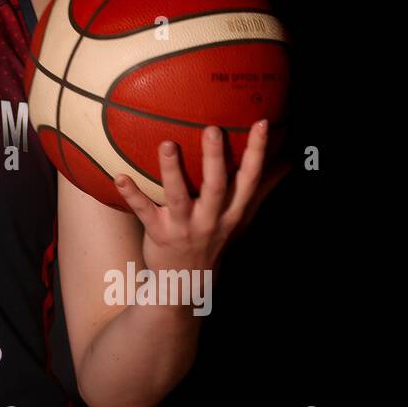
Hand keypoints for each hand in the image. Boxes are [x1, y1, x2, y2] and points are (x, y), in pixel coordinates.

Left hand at [112, 120, 290, 274]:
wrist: (189, 284)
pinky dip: (131, 194)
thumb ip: (263, 188)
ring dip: (172, 171)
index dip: (257, 151)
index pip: (250, 178)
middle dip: (215, 158)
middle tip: (212, 128)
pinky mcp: (159, 234)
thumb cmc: (216, 240)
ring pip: (178, 197)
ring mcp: (184, 228)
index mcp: (233, 212)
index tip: (261, 122)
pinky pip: (143, 212)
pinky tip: (119, 176)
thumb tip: (289, 160)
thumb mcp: (243, 217)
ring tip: (165, 144)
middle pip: (216, 186)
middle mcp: (212, 219)